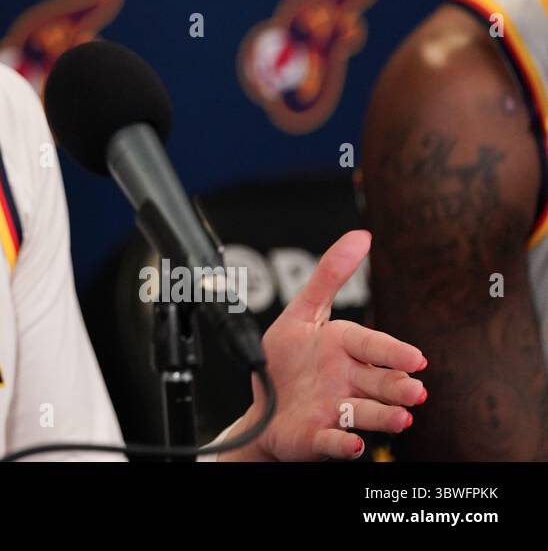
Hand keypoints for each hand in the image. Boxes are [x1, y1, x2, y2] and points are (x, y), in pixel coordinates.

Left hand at [220, 230, 426, 460]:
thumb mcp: (302, 313)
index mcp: (344, 350)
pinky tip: (351, 443)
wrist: (264, 411)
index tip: (415, 358)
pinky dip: (343, 443)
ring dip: (383, 417)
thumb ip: (329, 276)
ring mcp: (336, 411)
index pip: (372, 346)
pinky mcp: (320, 438)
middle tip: (415, 391)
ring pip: (365, 413)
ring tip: (401, 418)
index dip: (392, 352)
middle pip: (378, 383)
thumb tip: (361, 236)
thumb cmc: (288, 362)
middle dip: (396, 387)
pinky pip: (334, 442)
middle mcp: (348, 382)